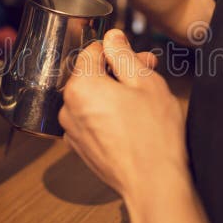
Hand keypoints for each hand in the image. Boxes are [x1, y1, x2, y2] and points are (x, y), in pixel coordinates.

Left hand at [59, 30, 189, 206]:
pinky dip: (108, 115)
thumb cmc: (154, 134)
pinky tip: (133, 122)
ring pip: (91, 98)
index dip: (118, 50)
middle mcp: (69, 108)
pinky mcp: (81, 149)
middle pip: (90, 75)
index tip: (138, 57)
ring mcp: (73, 131)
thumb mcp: (145, 82)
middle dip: (118, 71)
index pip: (92, 51)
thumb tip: (112, 37)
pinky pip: (92, 120)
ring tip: (143, 100)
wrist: (154, 184)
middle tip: (149, 74)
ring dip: (114, 93)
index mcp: (81, 86)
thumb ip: (124, 55)